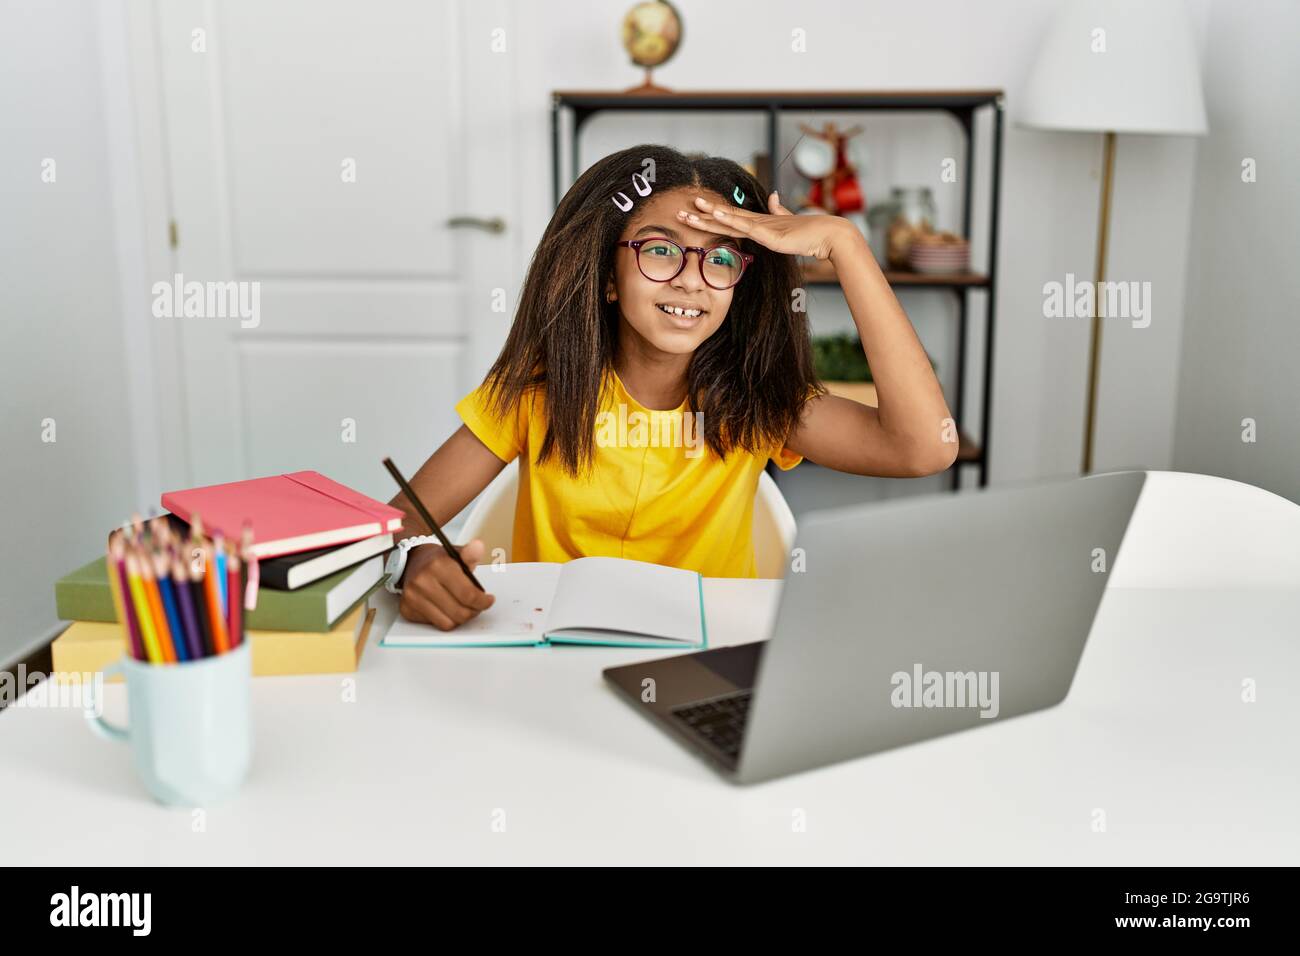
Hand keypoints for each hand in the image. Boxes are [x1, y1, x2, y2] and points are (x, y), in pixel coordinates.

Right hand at [398, 538, 494, 630]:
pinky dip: (445, 620)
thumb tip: (478, 546)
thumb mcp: (457, 553)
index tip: (488, 600)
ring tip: (463, 607)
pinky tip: (447, 609)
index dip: (483, 602)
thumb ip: (470, 554)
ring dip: (460, 618)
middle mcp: (422, 582)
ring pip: (448, 623)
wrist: (412, 561)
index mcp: (438, 566)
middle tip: (477, 605)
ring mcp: (412, 597)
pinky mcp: (407, 609)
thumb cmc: (438, 560)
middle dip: (474, 611)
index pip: (468, 595)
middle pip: (459, 613)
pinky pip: (435, 625)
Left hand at [677, 192, 852, 260]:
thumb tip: (775, 196)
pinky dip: (730, 219)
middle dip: (702, 215)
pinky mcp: (769, 234)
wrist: (829, 236)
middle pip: (724, 217)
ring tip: (691, 209)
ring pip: (730, 219)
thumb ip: (780, 211)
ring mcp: (763, 227)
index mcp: (761, 223)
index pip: (730, 219)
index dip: (711, 215)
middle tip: (680, 211)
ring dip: (710, 214)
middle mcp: (759, 222)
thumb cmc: (812, 233)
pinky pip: (745, 226)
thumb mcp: (790, 222)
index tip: (694, 212)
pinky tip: (716, 214)